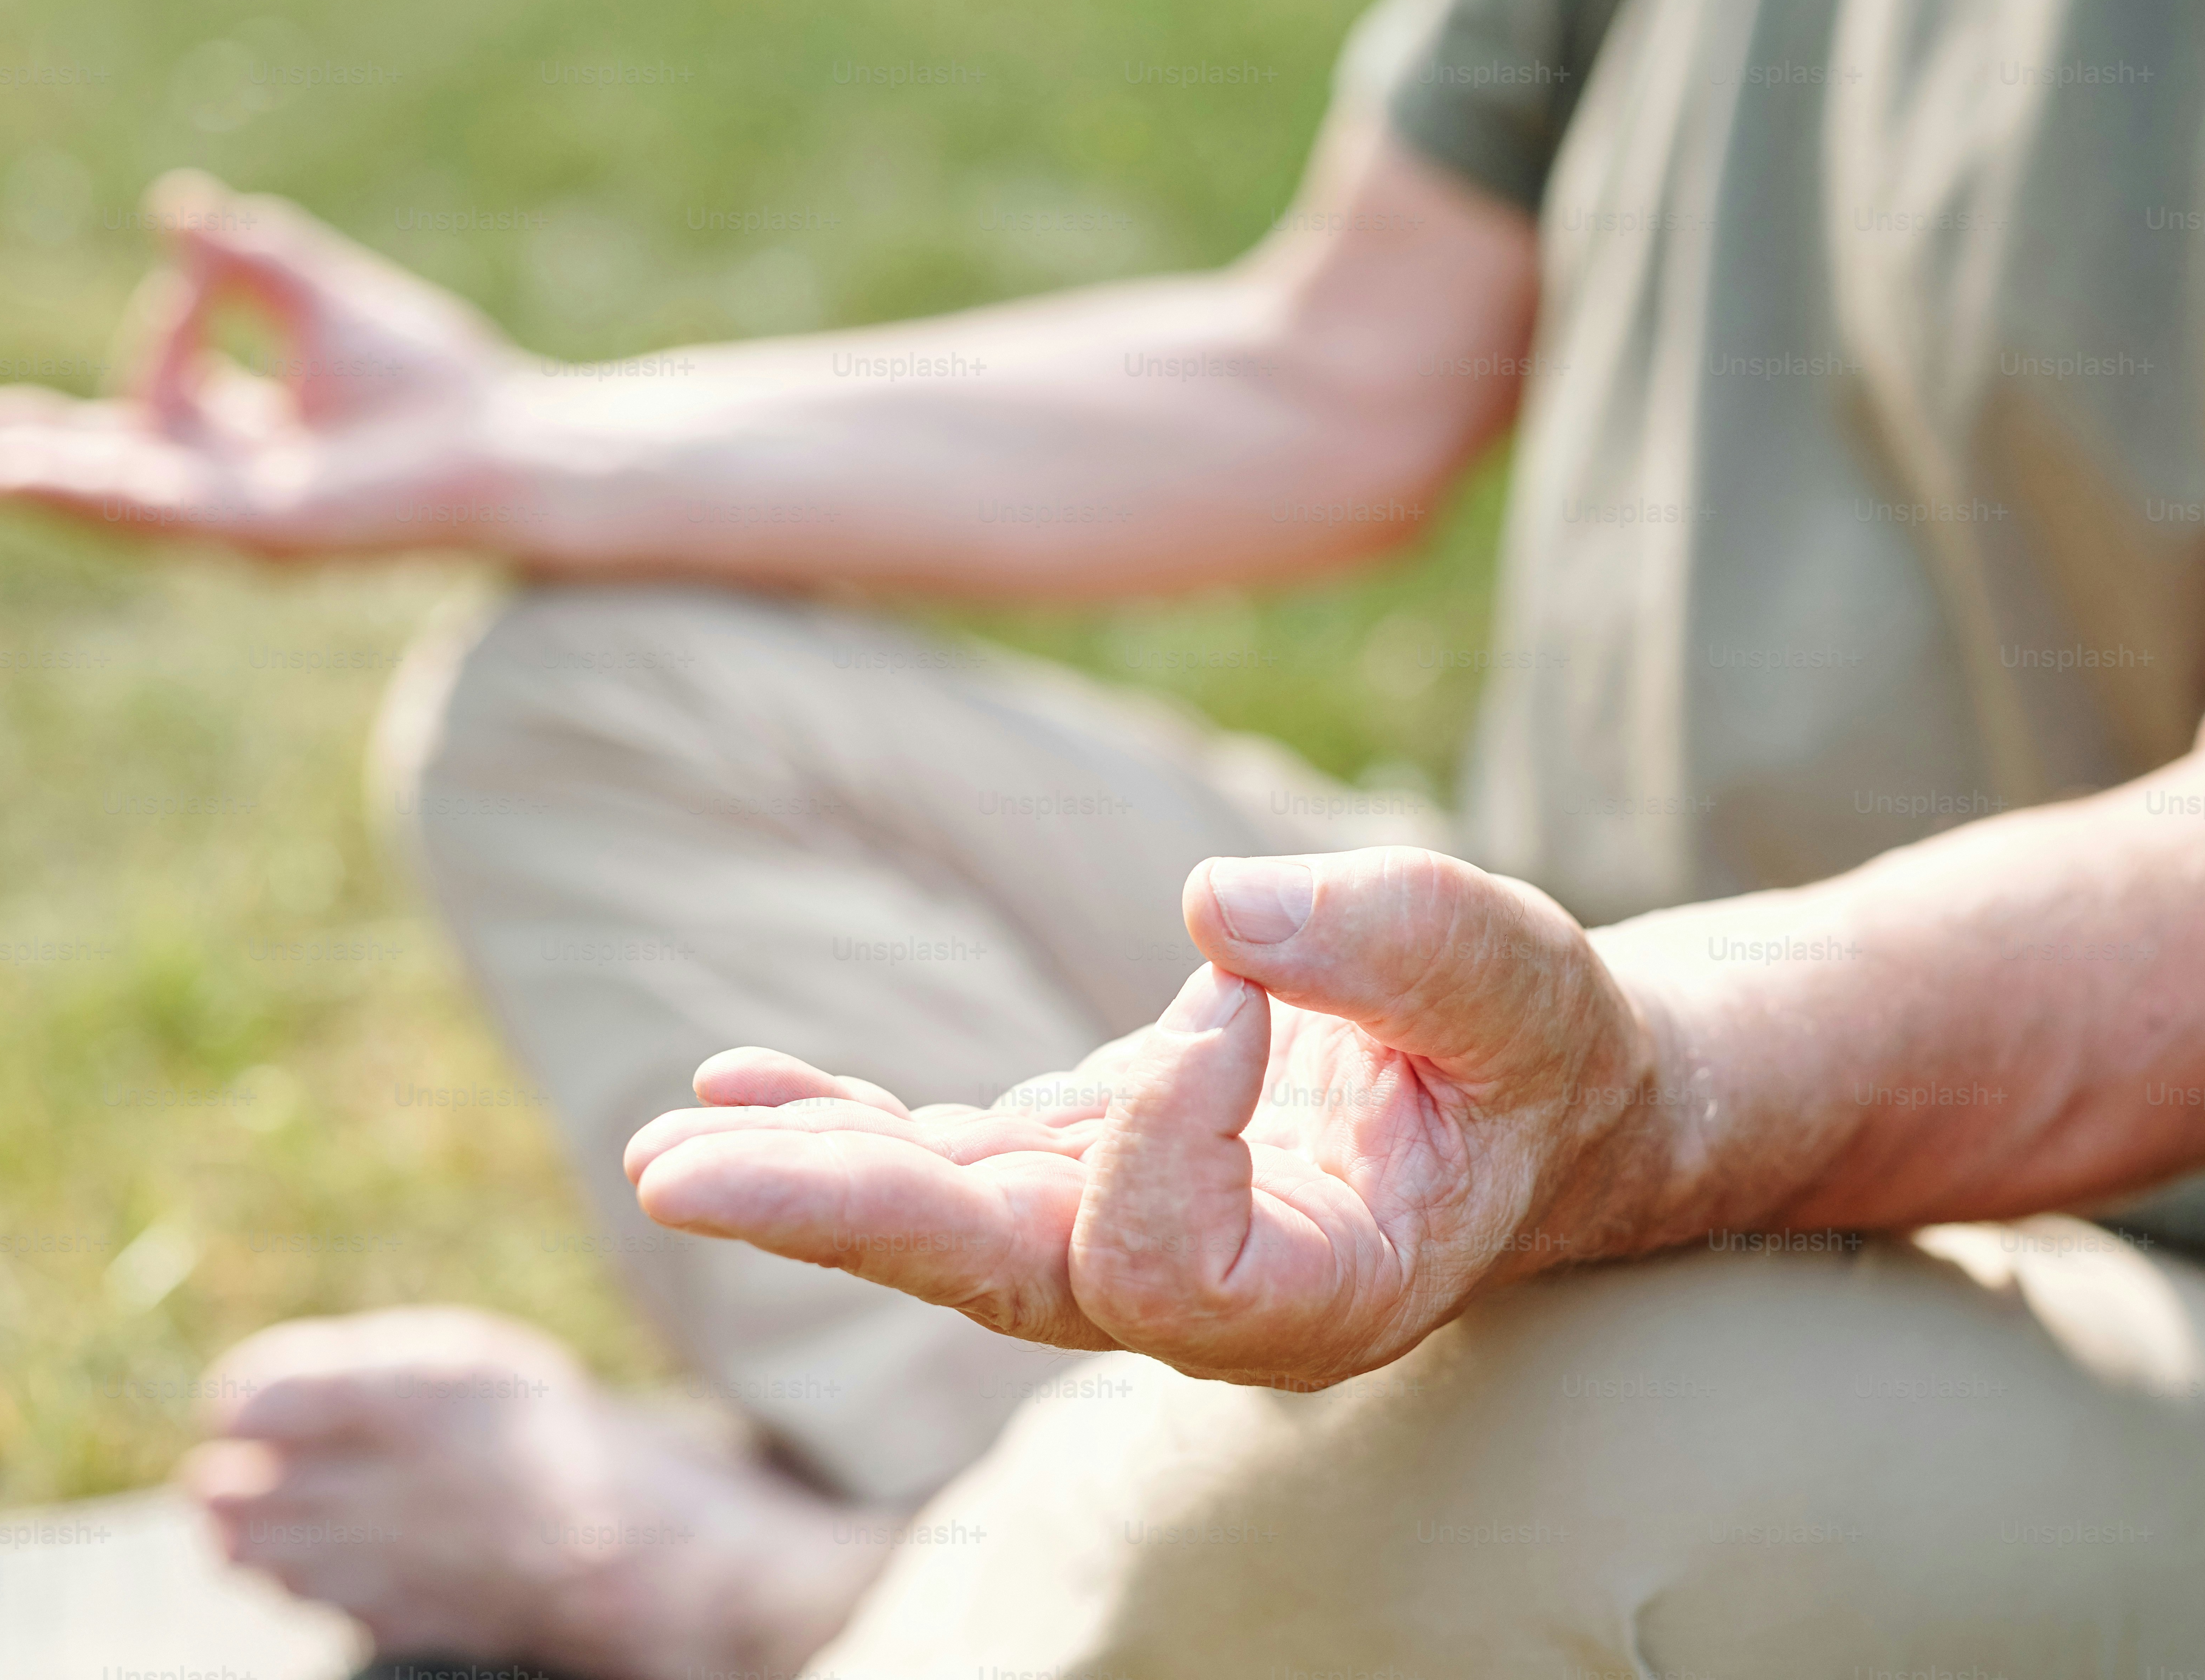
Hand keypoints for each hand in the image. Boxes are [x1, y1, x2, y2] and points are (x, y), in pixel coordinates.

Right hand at [0, 170, 524, 554]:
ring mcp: (237, 520)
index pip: (155, 393)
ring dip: (18, 477)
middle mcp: (228, 487)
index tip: (200, 262)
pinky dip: (91, 486)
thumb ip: (245, 257)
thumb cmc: (438, 381)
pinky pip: (157, 507)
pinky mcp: (258, 534)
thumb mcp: (319, 295)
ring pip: (103, 499)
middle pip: (92, 471)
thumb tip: (175, 205)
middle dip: (7, 456)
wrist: (510, 439)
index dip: (168, 321)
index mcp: (242, 440)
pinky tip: (25, 474)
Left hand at [622, 847, 1682, 1389]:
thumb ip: (1395, 945)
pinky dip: (847, 1123)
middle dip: (837, 1214)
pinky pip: (950, 1162)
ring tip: (666, 1145)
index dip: (1165, 1117)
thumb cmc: (1538, 1051)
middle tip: (677, 1176)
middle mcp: (1200, 1297)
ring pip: (949, 1221)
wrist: (1524, 1094)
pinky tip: (738, 1083)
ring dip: (807, 1176)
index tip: (1228, 981)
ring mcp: (1128, 1236)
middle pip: (996, 1270)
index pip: (1168, 1254)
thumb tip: (1214, 907)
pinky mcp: (1085, 1167)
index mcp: (1319, 1292)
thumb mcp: (1519, 982)